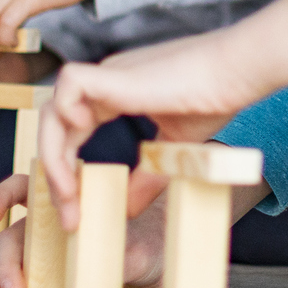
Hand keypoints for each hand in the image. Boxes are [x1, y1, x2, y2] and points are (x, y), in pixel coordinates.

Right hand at [0, 172, 166, 287]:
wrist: (152, 268)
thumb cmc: (148, 243)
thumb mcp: (144, 245)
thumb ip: (130, 251)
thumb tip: (120, 257)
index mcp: (69, 201)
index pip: (26, 187)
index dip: (2, 197)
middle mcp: (48, 220)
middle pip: (12, 231)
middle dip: (7, 260)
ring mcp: (40, 247)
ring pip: (0, 250)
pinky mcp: (39, 271)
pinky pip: (6, 270)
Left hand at [38, 0, 287, 225]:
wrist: (236, 72)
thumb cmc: (215, 98)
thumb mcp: (173, 149)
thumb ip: (147, 176)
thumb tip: (125, 211)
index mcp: (117, 95)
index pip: (73, 134)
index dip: (69, 172)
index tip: (77, 211)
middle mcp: (104, 84)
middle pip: (55, 128)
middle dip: (55, 175)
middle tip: (68, 215)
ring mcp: (106, 75)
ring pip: (51, 112)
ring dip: (54, 157)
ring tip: (70, 193)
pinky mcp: (112, 73)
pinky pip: (65, 89)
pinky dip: (64, 118)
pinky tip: (84, 143)